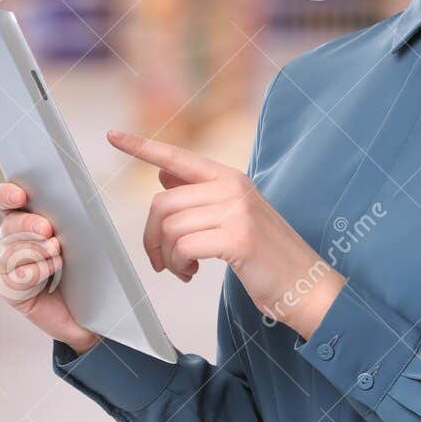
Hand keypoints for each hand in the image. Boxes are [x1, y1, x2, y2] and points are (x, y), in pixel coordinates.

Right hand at [0, 181, 100, 355]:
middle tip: (47, 229)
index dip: (7, 194)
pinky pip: (16, 278)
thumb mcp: (83, 237)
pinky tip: (54, 269)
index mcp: (26, 216)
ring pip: (10, 251)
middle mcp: (13, 239)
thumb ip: (72, 218)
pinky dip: (36, 271)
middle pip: (9, 224)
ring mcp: (9, 266)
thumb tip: (73, 205)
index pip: (5, 199)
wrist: (93, 310)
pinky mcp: (13, 291)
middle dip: (27, 224)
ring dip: (34, 249)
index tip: (21, 195)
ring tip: (56, 250)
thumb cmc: (88, 266)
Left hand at [106, 129, 342, 339]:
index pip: (177, 157)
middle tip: (161, 261)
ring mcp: (237, 210)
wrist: (307, 285)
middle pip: (162, 203)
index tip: (113, 136)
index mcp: (229, 178)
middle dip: (151, 238)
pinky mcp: (238, 238)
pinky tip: (192, 274)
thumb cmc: (268, 256)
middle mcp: (232, 187)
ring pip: (170, 227)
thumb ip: (199, 195)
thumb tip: (163, 175)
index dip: (141, 147)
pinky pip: (183, 247)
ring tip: (184, 270)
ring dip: (167, 257)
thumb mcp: (233, 217)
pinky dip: (179, 265)